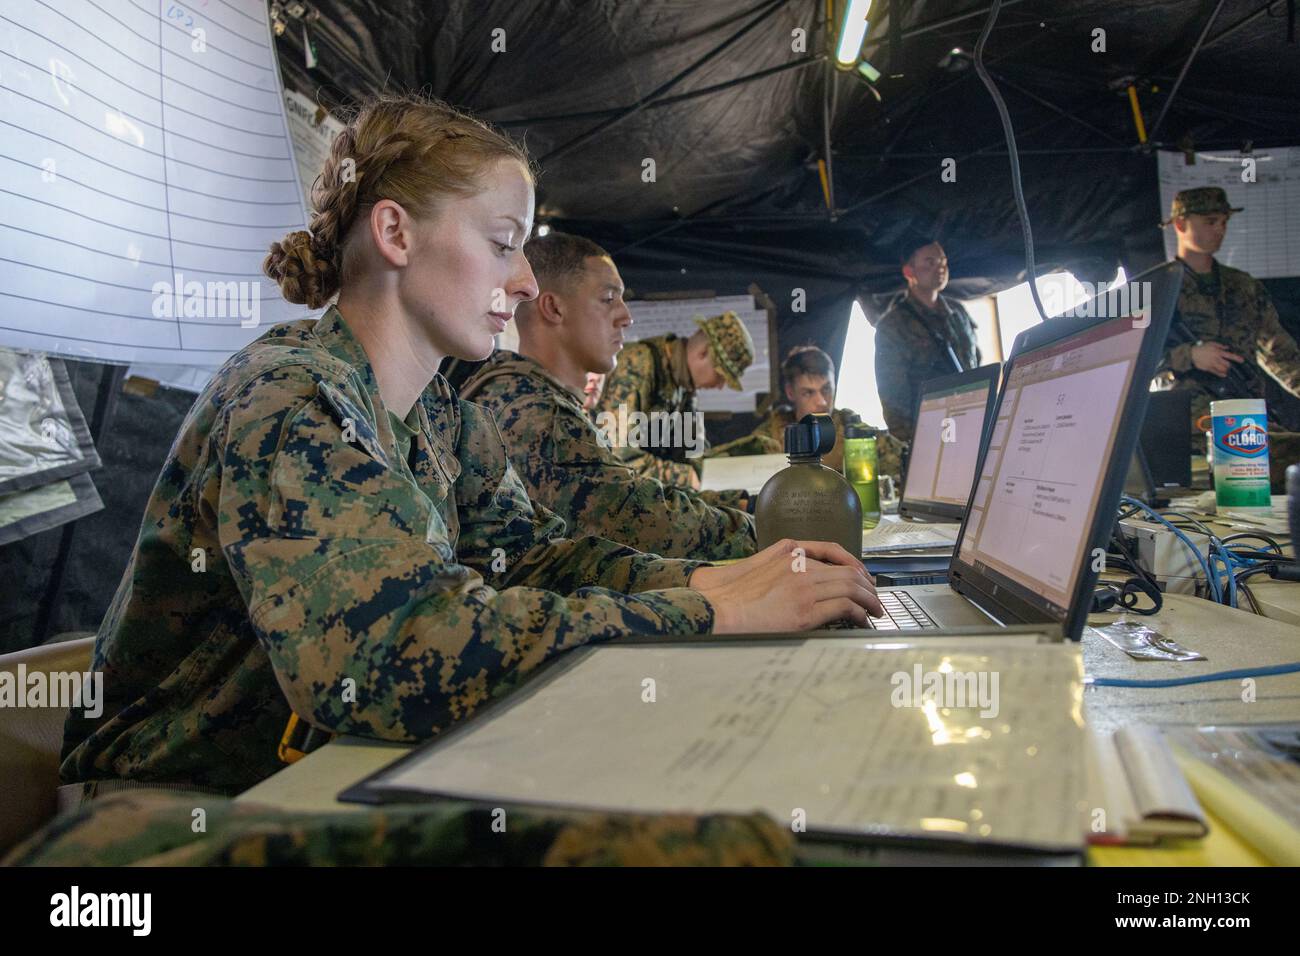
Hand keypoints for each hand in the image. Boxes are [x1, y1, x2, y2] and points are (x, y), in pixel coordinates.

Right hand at [690, 539, 883, 632]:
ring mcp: (804, 585)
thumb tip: (783, 581)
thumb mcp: (749, 565)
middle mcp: (798, 563)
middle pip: (848, 569)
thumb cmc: (722, 595)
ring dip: (869, 599)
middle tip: (874, 597)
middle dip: (867, 584)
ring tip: (874, 611)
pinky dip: (860, 613)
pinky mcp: (806, 610)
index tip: (861, 576)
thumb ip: (771, 565)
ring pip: (852, 586)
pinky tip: (861, 620)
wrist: (712, 611)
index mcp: (786, 550)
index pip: (832, 551)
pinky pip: (846, 606)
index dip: (853, 565)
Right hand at [1190, 342, 1244, 377]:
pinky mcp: (1208, 368)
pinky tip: (1223, 375)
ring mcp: (1212, 364)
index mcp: (1218, 352)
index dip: (1236, 358)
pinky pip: (1216, 372)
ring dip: (1225, 370)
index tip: (1242, 360)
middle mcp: (1216, 358)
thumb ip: (1220, 346)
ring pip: (1222, 369)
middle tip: (1228, 365)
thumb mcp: (1211, 343)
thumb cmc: (1202, 348)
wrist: (1192, 354)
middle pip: (1227, 364)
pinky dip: (1221, 374)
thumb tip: (1227, 347)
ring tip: (1225, 370)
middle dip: (1229, 365)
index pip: (1230, 355)